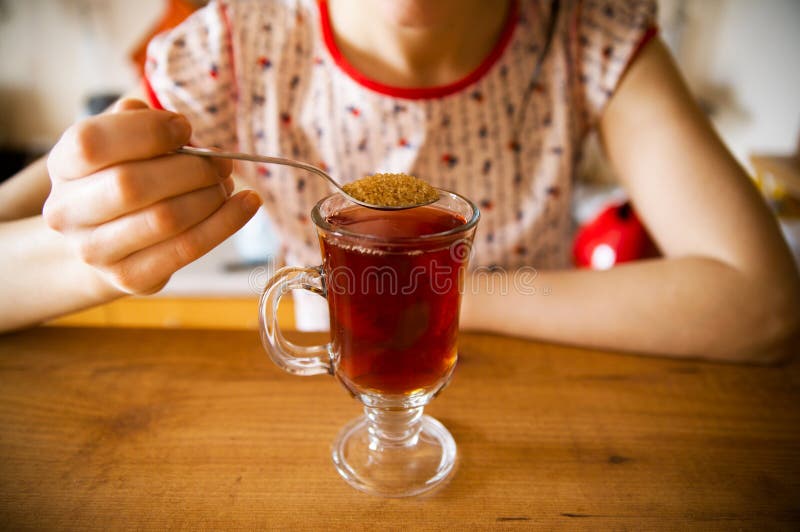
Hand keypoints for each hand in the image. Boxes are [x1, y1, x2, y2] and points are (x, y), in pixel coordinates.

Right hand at [44, 99, 261, 294]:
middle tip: (221, 164)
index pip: (92, 142)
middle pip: (132, 184)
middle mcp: (68, 212)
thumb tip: (179, 130)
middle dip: (190, 169)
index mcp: (62, 167)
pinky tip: (247, 204)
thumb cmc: (121, 181)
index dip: (146, 130)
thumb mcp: (119, 145)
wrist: (106, 243)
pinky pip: (188, 248)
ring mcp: (96, 251)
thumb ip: (139, 124)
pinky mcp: (131, 277)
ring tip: (227, 184)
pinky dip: (226, 223)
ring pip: (165, 219)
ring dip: (210, 197)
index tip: (185, 128)